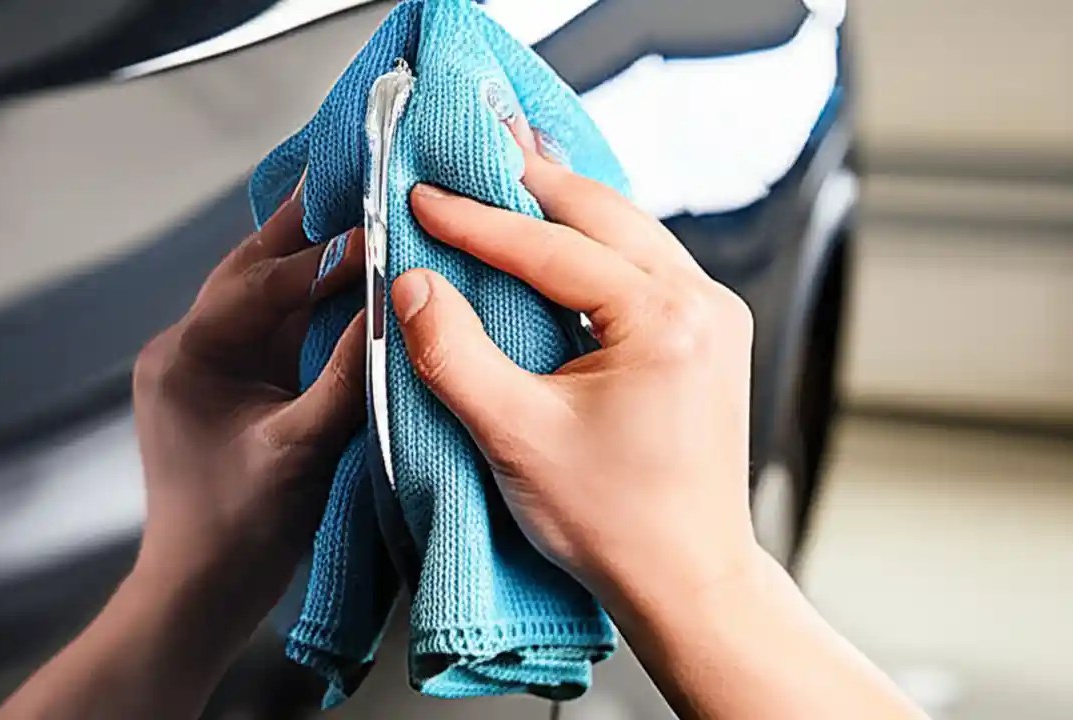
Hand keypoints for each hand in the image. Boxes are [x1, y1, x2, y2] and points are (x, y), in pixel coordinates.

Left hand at [0, 197, 366, 719]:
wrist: (199, 593)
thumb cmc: (236, 533)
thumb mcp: (300, 451)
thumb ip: (347, 377)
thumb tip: (392, 308)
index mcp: (187, 356)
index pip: (258, 282)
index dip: (320, 253)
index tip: (377, 227)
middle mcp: (188, 348)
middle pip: (252, 270)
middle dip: (307, 231)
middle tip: (363, 183)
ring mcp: (207, 366)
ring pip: (265, 294)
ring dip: (313, 265)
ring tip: (368, 224)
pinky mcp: (230, 385)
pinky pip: (275, 329)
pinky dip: (313, 307)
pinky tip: (354, 288)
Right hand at [390, 147, 759, 607]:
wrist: (686, 580)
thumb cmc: (615, 524)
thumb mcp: (515, 437)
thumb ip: (454, 355)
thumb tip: (412, 286)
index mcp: (665, 322)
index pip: (554, 248)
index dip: (478, 220)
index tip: (422, 198)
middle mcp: (702, 304)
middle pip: (602, 213)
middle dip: (526, 185)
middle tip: (464, 159)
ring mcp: (712, 317)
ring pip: (627, 230)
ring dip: (562, 206)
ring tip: (502, 179)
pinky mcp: (705, 335)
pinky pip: (642, 261)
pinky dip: (591, 241)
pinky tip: (554, 235)